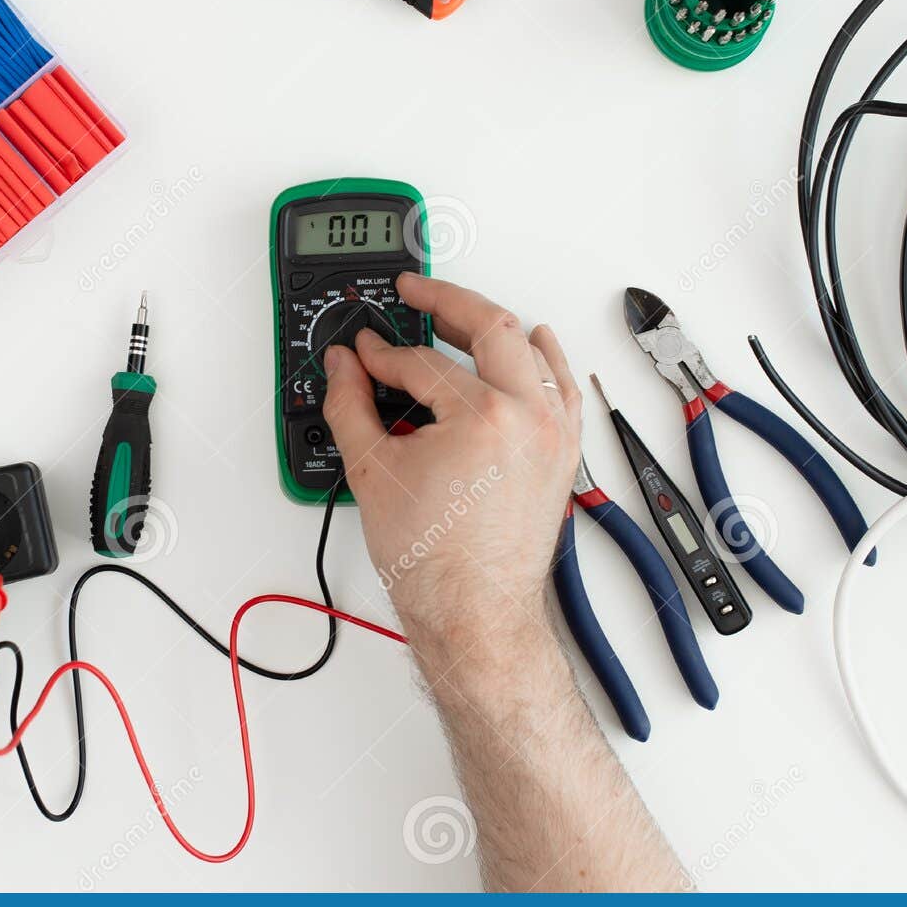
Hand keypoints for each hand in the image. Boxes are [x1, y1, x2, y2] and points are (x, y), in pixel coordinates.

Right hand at [320, 274, 581, 650]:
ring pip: (535, 350)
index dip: (381, 354)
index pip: (420, 364)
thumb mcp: (374, 473)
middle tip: (416, 293)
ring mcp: (553, 434)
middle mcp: (528, 417)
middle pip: (491, 327)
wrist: (474, 613)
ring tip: (463, 316)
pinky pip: (562, 387)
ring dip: (498, 327)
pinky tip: (528, 351)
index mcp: (483, 417)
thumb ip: (351, 406)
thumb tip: (343, 368)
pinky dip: (544, 363)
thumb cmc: (435, 562)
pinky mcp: (563, 454)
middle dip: (446, 302)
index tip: (362, 353)